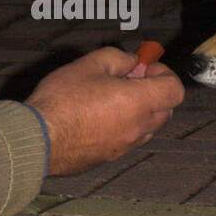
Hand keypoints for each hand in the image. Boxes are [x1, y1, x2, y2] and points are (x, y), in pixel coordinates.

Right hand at [25, 47, 184, 175]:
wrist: (40, 138)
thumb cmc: (63, 100)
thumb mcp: (90, 64)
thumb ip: (118, 58)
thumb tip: (132, 61)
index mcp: (139, 102)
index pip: (175, 90)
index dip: (165, 75)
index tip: (146, 68)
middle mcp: (138, 127)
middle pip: (166, 111)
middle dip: (155, 93)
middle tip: (130, 80)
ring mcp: (125, 146)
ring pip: (147, 128)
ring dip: (140, 112)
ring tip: (112, 98)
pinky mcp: (109, 157)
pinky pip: (128, 140)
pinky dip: (124, 127)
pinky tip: (98, 117)